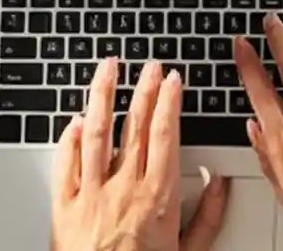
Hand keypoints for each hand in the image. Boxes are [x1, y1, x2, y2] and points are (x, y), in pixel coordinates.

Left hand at [51, 59, 229, 250]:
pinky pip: (65, 162)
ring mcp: (90, 194)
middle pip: (134, 126)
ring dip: (102, 95)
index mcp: (157, 198)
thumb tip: (219, 185)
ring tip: (108, 69)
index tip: (172, 79)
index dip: (168, 102)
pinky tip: (76, 119)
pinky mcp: (63, 205)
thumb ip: (207, 217)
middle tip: (148, 66)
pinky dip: (70, 137)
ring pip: (96, 133)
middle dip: (143, 90)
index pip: (164, 135)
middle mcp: (123, 189)